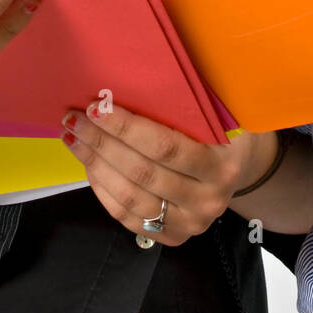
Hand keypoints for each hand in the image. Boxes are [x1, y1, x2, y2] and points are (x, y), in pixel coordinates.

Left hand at [60, 99, 264, 244]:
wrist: (239, 169)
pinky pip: (127, 217)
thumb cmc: (221, 130)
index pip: (165, 147)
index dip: (126, 128)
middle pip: (142, 173)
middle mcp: (208, 200)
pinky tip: (89, 165)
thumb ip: (190, 103)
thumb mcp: (218, 113)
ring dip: (95, 165)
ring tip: (74, 138)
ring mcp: (190, 224)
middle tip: (74, 119)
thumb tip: (138, 74)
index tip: (96, 107)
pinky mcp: (172, 237)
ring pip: (130, 198)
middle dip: (102, 144)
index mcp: (221, 166)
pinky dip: (103, 189)